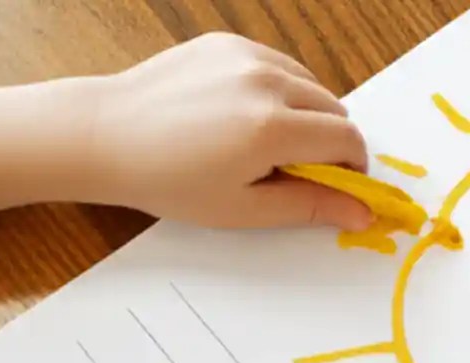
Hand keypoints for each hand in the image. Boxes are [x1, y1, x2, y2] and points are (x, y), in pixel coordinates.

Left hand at [88, 32, 374, 230]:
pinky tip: (243, 114)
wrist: (105, 135)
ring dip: (306, 114)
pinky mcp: (228, 42)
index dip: (352, 168)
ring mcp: (246, 56)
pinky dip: (279, 90)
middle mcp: (266, 82)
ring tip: (265, 141)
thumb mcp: (243, 208)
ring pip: (312, 85)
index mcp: (271, 128)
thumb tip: (364, 214)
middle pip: (336, 110)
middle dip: (329, 142)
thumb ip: (310, 206)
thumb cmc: (169, 181)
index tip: (339, 185)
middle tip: (294, 169)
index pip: (347, 141)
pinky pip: (280, 66)